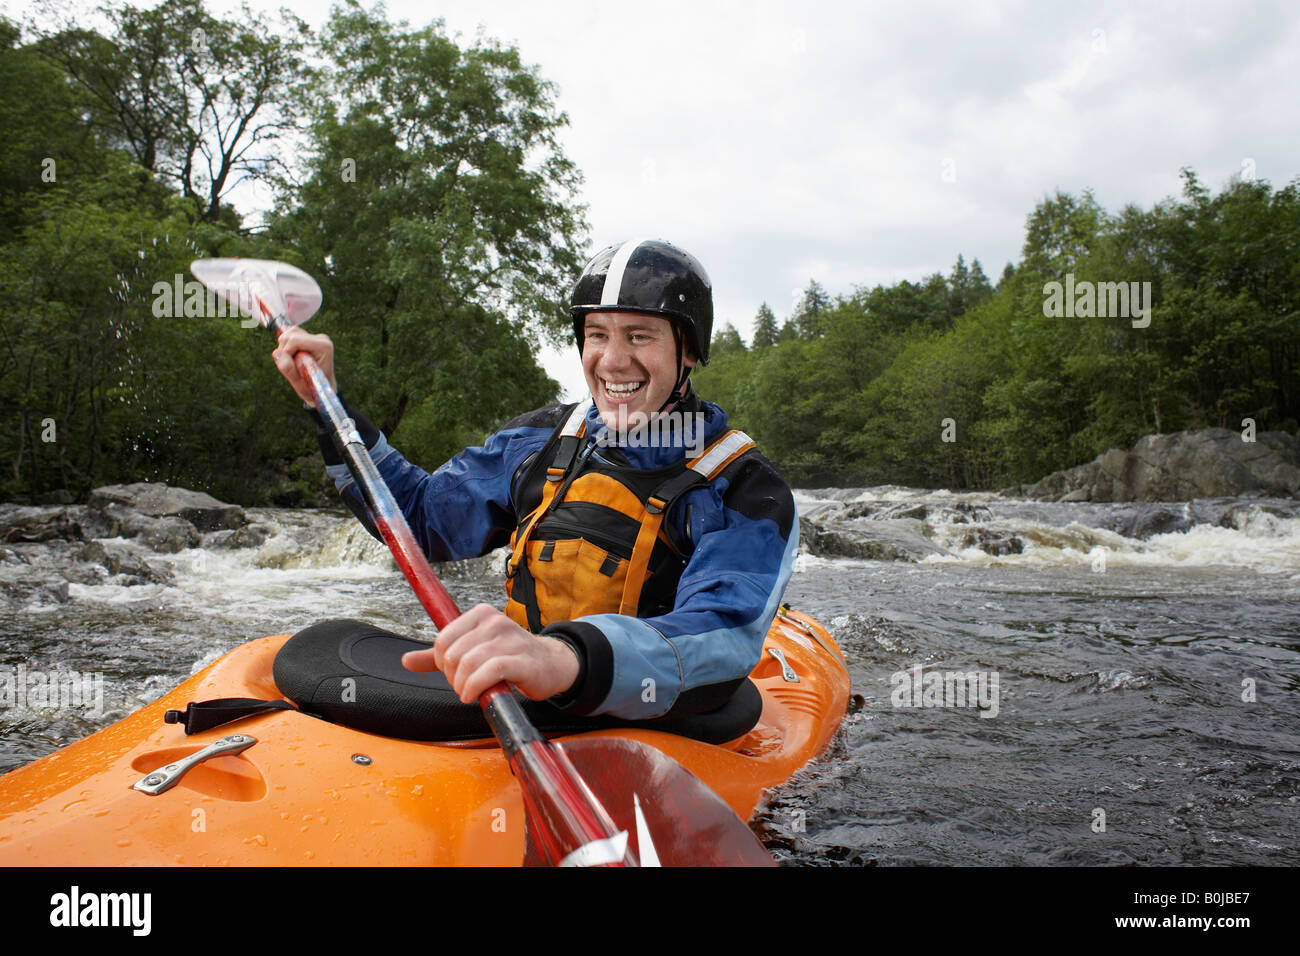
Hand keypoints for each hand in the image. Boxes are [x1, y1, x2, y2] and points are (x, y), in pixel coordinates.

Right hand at [272, 326, 336, 406]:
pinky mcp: (308, 337)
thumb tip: (276, 353)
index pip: (294, 340)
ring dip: (284, 350)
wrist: (322, 389)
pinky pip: (289, 336)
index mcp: (323, 347)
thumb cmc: (313, 388)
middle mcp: (320, 339)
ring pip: (288, 334)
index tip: (287, 367)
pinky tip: (293, 358)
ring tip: (292, 364)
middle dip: (284, 351)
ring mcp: (315, 337)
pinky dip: (285, 348)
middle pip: (290, 335)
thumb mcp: (300, 384)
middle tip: (290, 367)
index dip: (285, 352)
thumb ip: (288, 369)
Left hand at [402, 604, 579, 703]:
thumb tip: (406, 661)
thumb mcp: (472, 652)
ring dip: (463, 686)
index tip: (454, 674)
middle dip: (452, 677)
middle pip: (453, 654)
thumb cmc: (509, 658)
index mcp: (481, 615)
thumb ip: (439, 656)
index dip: (442, 663)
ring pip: (468, 663)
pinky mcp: (521, 659)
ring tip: (470, 692)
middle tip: (464, 686)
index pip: (443, 639)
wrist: (549, 665)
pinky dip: (475, 687)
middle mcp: (494, 621)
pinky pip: (489, 672)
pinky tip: (476, 695)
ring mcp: (510, 638)